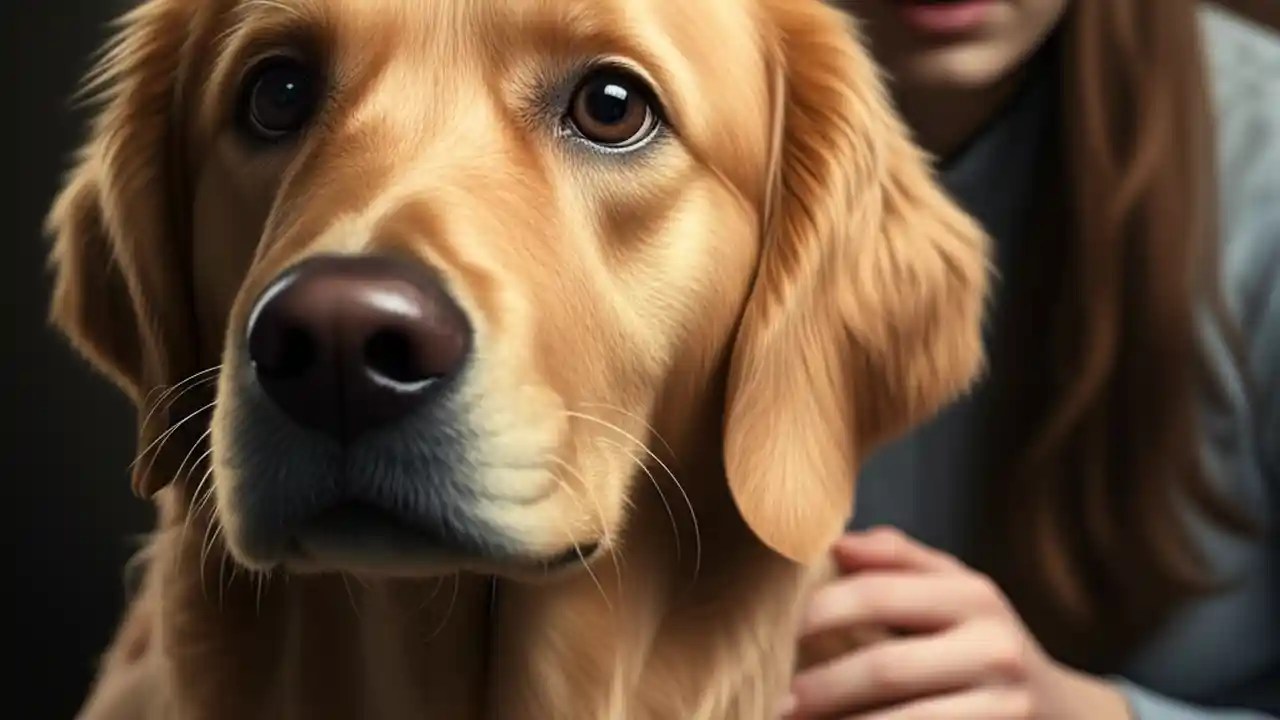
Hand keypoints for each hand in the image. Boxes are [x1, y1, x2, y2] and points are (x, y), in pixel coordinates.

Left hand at [780, 527, 1132, 718]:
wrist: (1067, 715)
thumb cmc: (986, 644)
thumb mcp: (958, 591)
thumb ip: (898, 561)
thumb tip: (834, 541)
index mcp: (975, 596)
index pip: (877, 594)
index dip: (817, 612)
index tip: (777, 631)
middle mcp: (995, 649)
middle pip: (883, 668)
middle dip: (820, 687)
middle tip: (775, 700)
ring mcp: (1004, 708)